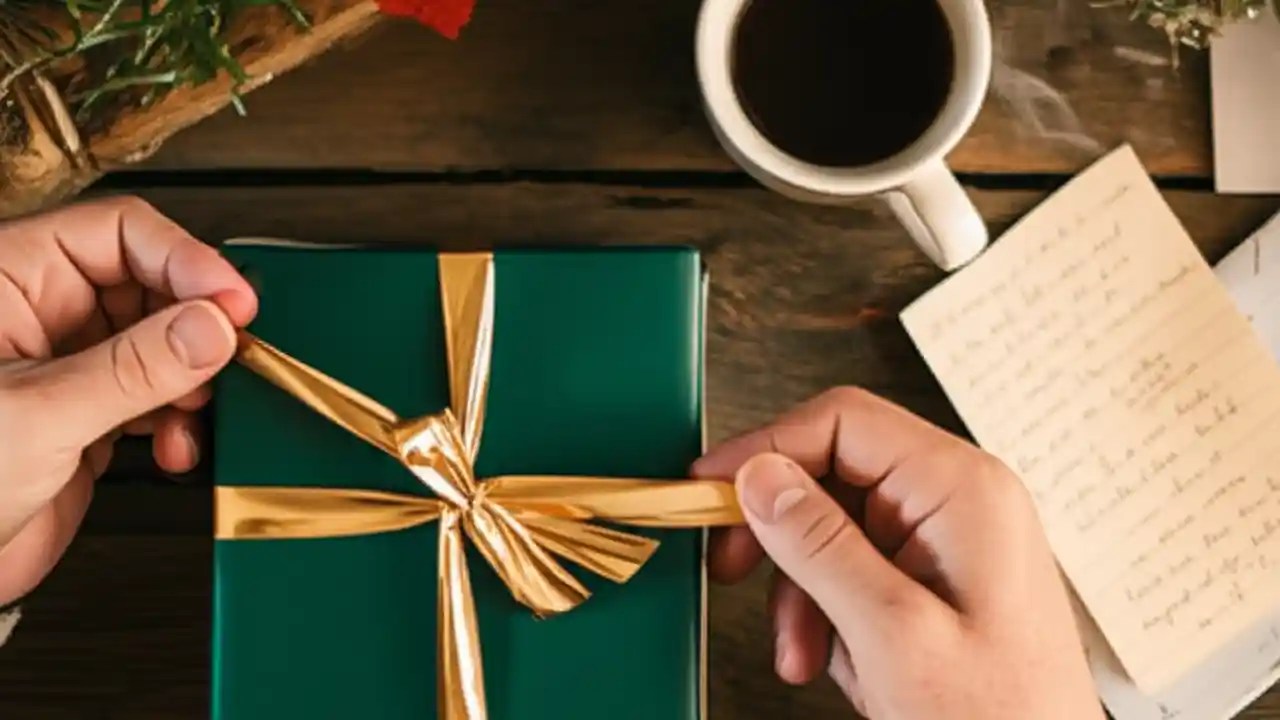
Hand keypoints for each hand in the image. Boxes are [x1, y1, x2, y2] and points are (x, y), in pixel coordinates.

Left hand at [0, 197, 256, 606]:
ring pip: (164, 342)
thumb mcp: (40, 416)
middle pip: (152, 284)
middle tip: (230, 355)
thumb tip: (211, 326)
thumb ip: (135, 368)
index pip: (118, 233)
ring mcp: (68, 366)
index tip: (232, 301)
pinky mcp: (88, 416)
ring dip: (194, 379)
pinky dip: (180, 422)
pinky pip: (157, 398)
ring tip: (196, 407)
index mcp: (10, 280)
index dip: (184, 258)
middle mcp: (42, 314)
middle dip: (197, 324)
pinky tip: (175, 446)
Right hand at [694, 388, 1101, 719]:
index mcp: (961, 489)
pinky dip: (827, 611)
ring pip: (833, 526)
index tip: (711, 487)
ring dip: (799, 588)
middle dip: (779, 532)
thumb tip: (760, 476)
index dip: (766, 447)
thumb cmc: (998, 719)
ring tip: (800, 651)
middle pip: (832, 472)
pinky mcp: (936, 575)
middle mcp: (958, 499)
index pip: (843, 422)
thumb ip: (821, 546)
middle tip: (733, 568)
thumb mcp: (892, 634)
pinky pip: (855, 567)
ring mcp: (948, 537)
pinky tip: (833, 658)